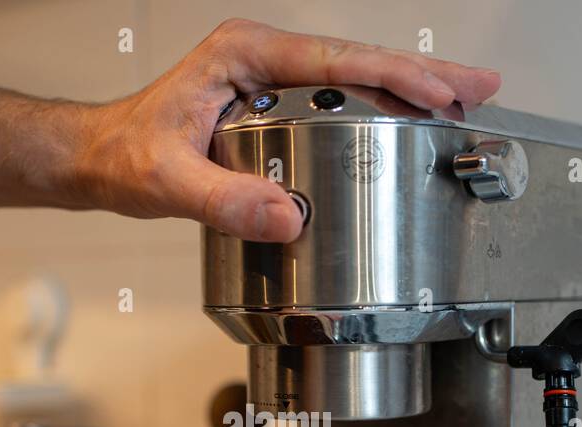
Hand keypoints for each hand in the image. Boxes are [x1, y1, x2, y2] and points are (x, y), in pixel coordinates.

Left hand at [75, 18, 500, 241]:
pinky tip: (411, 123)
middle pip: (357, 59)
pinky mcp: (274, 104)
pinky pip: (338, 100)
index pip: (331, 60)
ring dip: (411, 87)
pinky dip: (381, 108)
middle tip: (480, 86)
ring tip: (464, 101)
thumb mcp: (168, 181)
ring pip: (354, 76)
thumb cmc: (126, 156)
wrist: (101, 159)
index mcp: (241, 55)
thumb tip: (289, 217)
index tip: (435, 92)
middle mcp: (261, 58)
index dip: (389, 74)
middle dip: (423, 73)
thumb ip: (224, 200)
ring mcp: (270, 79)